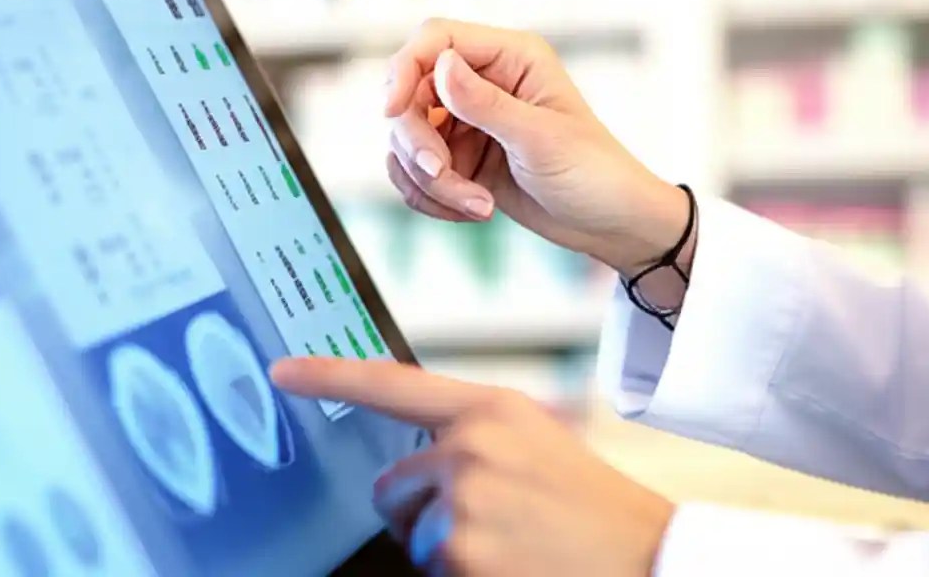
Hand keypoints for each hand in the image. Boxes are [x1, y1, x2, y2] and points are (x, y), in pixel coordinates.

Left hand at [271, 358, 674, 576]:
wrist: (646, 555)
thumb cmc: (591, 505)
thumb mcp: (535, 441)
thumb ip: (472, 433)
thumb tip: (418, 453)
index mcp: (490, 407)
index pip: (392, 384)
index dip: (329, 374)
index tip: (282, 371)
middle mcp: (469, 443)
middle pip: (391, 483)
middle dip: (423, 509)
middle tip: (488, 521)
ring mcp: (461, 497)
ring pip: (410, 530)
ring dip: (445, 543)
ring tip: (508, 541)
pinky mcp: (457, 549)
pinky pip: (428, 564)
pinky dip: (459, 572)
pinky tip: (509, 562)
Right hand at [383, 18, 687, 273]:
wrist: (610, 225)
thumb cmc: (594, 173)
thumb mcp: (541, 139)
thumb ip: (486, 103)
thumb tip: (441, 65)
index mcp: (510, 57)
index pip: (435, 40)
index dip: (403, 70)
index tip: (391, 113)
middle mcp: (483, 82)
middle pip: (409, 94)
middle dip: (417, 143)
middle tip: (443, 175)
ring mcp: (467, 122)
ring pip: (408, 140)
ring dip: (429, 181)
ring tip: (476, 205)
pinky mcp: (460, 158)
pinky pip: (416, 172)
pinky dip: (430, 197)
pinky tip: (471, 210)